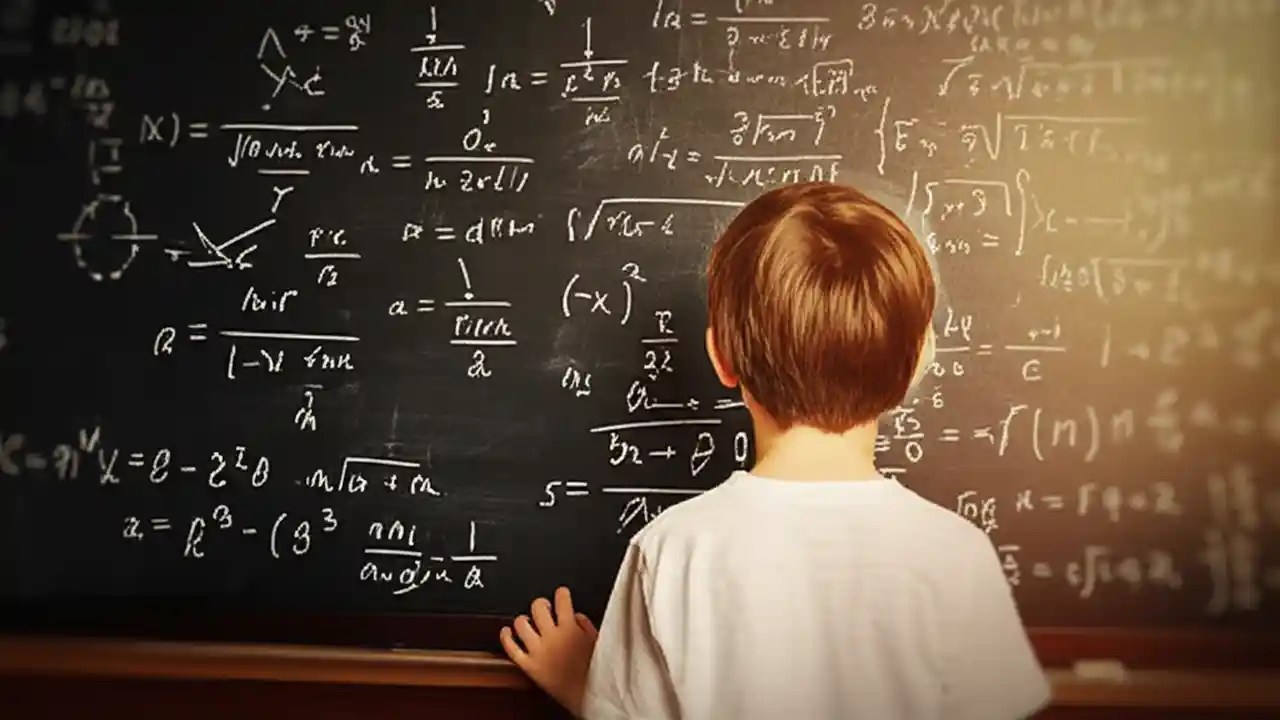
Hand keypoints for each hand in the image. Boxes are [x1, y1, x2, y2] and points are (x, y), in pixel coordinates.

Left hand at [500, 586, 598, 717]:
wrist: (588, 697)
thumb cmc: (596, 672)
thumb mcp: (598, 644)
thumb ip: (586, 626)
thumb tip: (576, 616)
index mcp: (570, 629)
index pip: (562, 600)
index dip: (561, 593)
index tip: (561, 593)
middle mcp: (552, 637)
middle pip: (538, 608)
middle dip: (541, 603)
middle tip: (544, 607)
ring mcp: (538, 651)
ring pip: (521, 624)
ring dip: (523, 619)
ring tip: (526, 620)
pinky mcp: (529, 666)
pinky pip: (511, 648)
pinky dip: (506, 637)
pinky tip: (506, 631)